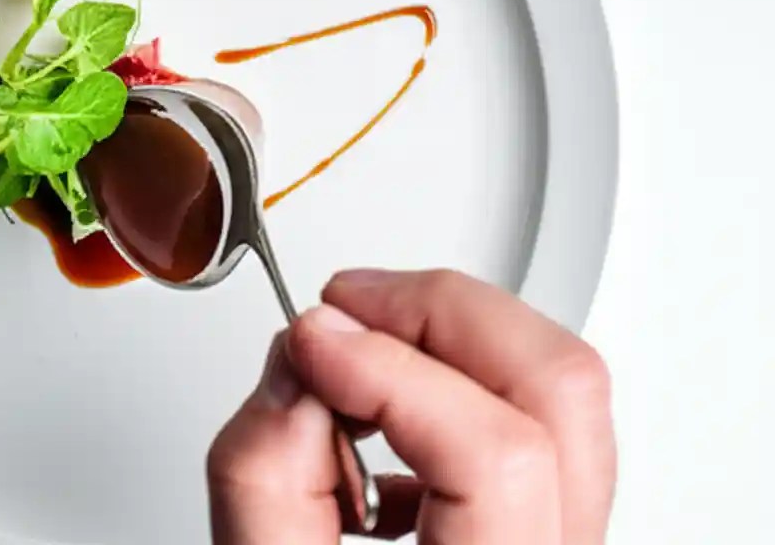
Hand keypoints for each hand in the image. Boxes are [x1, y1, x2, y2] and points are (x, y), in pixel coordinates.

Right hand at [207, 269, 615, 543]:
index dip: (393, 370)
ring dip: (454, 335)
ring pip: (564, 391)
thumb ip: (266, 474)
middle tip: (347, 308)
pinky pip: (543, 420)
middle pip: (559, 390)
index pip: (493, 452)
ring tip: (363, 337)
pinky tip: (387, 405)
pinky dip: (463, 378)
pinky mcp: (553, 530)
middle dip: (440, 316)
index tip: (312, 339)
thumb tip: (300, 362)